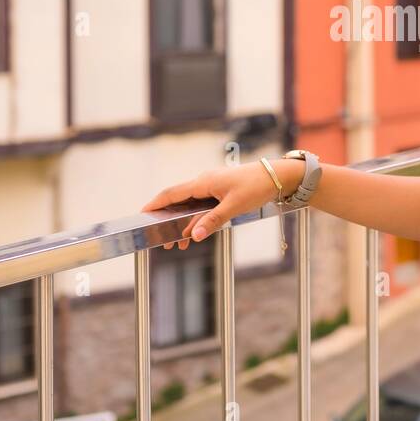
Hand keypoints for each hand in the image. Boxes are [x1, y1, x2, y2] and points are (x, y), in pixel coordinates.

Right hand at [141, 158, 304, 250]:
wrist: (277, 177)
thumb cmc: (257, 187)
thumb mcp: (234, 206)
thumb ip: (213, 221)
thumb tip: (193, 235)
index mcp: (203, 182)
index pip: (172, 193)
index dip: (155, 203)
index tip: (142, 214)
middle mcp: (205, 183)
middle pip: (179, 201)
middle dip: (168, 220)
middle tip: (160, 239)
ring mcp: (213, 187)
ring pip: (191, 206)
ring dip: (184, 224)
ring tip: (177, 244)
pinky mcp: (222, 192)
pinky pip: (203, 207)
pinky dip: (197, 220)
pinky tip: (195, 233)